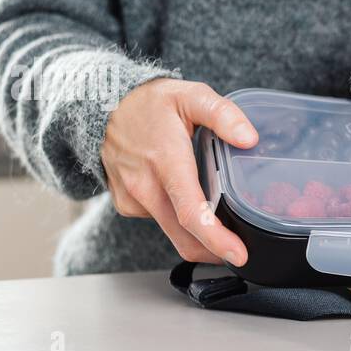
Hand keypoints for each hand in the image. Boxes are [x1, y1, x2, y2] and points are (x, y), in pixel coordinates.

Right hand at [101, 78, 257, 265]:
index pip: (190, 211)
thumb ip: (222, 114)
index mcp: (166, 160)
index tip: (239, 255)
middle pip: (184, 237)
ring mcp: (132, 199)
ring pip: (173, 234)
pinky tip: (185, 198)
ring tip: (217, 218)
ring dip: (198, 236)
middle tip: (241, 250)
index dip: (216, 239)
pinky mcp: (126, 206)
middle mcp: (145, 186)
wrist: (101, 106)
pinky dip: (178, 221)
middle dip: (215, 251)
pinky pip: (159, 222)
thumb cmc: (149, 102)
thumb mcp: (190, 95)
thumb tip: (249, 138)